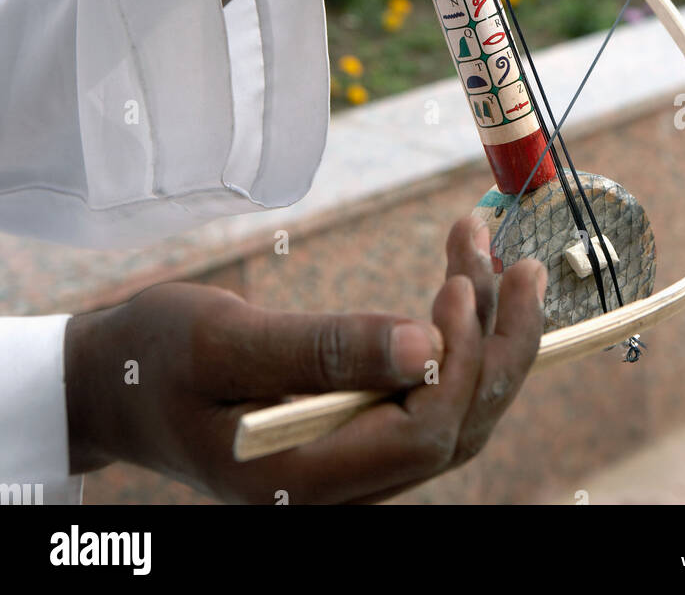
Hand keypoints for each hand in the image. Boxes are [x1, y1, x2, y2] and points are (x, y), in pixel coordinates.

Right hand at [65, 216, 544, 503]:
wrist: (112, 384)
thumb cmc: (156, 357)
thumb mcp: (225, 342)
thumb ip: (322, 350)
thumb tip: (423, 347)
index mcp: (302, 483)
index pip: (422, 436)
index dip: (458, 361)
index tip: (460, 282)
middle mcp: (339, 489)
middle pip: (456, 429)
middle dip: (495, 340)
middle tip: (514, 259)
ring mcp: (350, 468)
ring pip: (452, 414)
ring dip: (483, 333)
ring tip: (491, 252)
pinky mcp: (352, 437)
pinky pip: (426, 401)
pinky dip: (455, 342)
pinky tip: (463, 286)